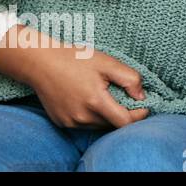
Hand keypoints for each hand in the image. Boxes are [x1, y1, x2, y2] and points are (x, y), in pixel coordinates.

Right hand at [0, 24, 148, 128]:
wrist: (42, 63)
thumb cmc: (77, 59)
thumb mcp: (109, 63)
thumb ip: (130, 79)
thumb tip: (142, 96)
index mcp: (95, 102)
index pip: (124, 122)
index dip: (139, 115)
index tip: (144, 105)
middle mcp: (82, 116)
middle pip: (113, 125)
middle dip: (124, 113)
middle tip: (126, 97)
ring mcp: (70, 121)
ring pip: (99, 126)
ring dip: (108, 115)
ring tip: (106, 96)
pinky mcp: (62, 122)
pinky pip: (85, 124)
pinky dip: (93, 116)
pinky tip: (90, 99)